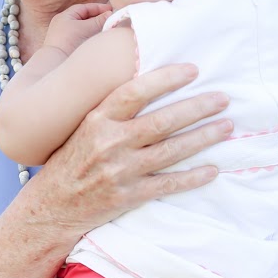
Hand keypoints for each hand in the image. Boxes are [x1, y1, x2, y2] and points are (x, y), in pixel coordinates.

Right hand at [18, 63, 230, 239]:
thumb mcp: (83, 127)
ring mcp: (120, 171)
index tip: (193, 70)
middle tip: (223, 98)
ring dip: (203, 137)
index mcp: (97, 120)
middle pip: (162, 121)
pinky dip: (192, 177)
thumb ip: (112, 110)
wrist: (51, 207)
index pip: (136, 92)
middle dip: (197, 108)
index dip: (166, 78)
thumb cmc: (69, 161)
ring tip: (226, 126)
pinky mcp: (129, 196)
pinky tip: (212, 169)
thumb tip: (150, 83)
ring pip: (171, 151)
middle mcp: (109, 143)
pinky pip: (168, 184)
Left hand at [42, 3, 112, 54]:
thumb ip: (100, 20)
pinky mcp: (67, 48)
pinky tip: (98, 41)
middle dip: (98, 19)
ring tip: (107, 30)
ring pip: (84, 29)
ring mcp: (64, 37)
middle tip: (111, 20)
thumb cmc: (70, 42)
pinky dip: (90, 37)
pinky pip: (81, 39)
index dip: (98, 8)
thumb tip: (111, 13)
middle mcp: (63, 25)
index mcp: (65, 17)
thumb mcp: (87, 28)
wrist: (57, 63)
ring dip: (95, 29)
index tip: (111, 10)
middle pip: (84, 19)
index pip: (84, 8)